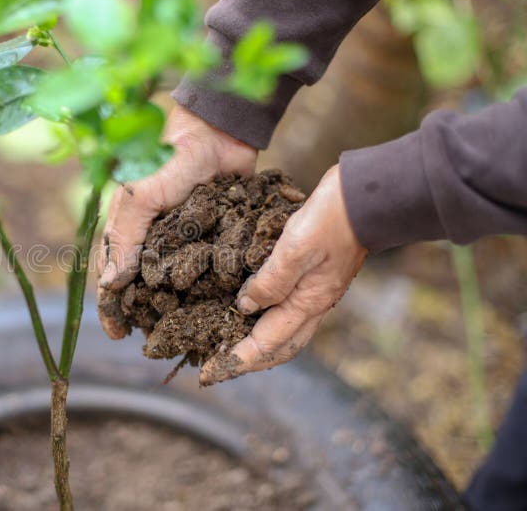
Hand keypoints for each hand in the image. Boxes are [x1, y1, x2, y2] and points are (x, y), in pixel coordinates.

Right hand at [98, 105, 257, 338]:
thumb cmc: (168, 159)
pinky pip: (208, 267)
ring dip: (179, 306)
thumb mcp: (140, 197)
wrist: (217, 130)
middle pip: (144, 285)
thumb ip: (126, 238)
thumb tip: (111, 284)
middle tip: (156, 340)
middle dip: (146, 313)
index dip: (111, 306)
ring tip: (188, 332)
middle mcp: (153, 237)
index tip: (118, 334)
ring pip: (176, 281)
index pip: (113, 275)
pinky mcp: (212, 233)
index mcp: (128, 227)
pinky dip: (209, 287)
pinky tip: (217, 306)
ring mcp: (184, 237)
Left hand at [200, 165, 366, 385]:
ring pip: (286, 333)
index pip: (266, 345)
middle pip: (279, 348)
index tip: (209, 374)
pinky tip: (254, 311)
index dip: (236, 361)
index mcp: (308, 304)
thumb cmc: (330, 220)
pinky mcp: (318, 279)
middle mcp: (314, 305)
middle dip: (249, 362)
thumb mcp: (295, 248)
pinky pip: (290, 312)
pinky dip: (269, 321)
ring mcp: (318, 293)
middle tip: (219, 367)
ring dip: (259, 345)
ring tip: (232, 346)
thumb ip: (270, 281)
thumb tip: (245, 307)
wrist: (366, 199)